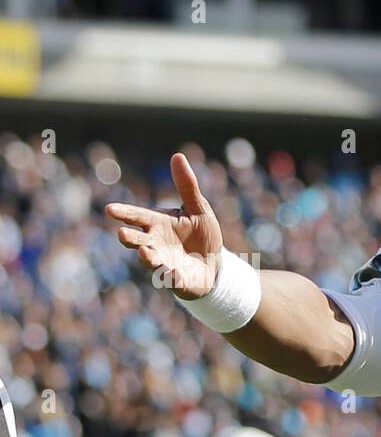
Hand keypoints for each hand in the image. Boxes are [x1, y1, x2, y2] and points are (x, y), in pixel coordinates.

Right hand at [106, 153, 222, 299]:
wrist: (214, 263)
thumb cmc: (201, 234)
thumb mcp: (198, 208)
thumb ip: (187, 186)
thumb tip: (178, 156)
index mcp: (157, 224)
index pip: (137, 217)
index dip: (124, 213)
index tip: (109, 209)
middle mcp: (155, 243)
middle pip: (138, 240)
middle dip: (130, 238)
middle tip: (122, 235)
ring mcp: (164, 262)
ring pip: (151, 260)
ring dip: (147, 257)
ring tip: (144, 253)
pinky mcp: (176, 280)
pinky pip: (171, 279)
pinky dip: (170, 276)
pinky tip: (172, 273)